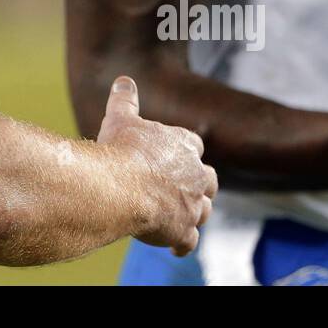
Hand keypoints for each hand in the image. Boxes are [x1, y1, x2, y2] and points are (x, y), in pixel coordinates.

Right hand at [97, 75, 216, 255]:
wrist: (119, 187)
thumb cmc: (120, 150)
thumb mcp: (120, 118)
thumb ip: (125, 99)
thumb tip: (123, 80)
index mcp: (184, 145)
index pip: (194, 145)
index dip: (184, 151)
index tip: (173, 156)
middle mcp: (196, 175)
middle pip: (209, 179)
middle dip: (199, 184)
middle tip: (184, 187)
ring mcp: (192, 205)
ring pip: (204, 211)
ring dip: (194, 213)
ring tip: (181, 216)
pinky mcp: (184, 231)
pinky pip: (189, 242)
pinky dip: (182, 244)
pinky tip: (174, 247)